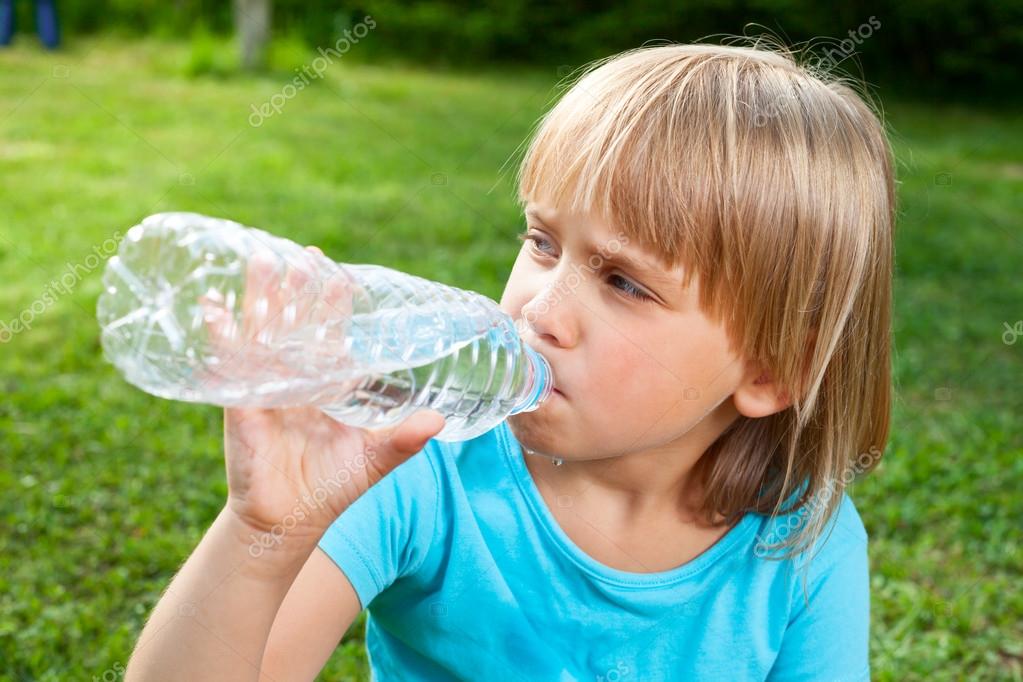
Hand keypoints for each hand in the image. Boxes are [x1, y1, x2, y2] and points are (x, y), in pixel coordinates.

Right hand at [199, 244, 445, 544]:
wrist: (289, 521)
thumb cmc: (332, 487)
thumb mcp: (373, 460)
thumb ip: (404, 439)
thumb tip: (439, 421)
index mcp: (328, 385)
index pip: (332, 335)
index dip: (335, 306)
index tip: (340, 274)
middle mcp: (296, 380)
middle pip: (295, 324)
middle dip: (298, 290)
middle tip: (303, 254)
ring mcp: (266, 388)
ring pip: (263, 333)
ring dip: (262, 298)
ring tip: (262, 259)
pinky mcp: (239, 404)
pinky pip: (228, 365)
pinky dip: (221, 336)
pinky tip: (213, 307)